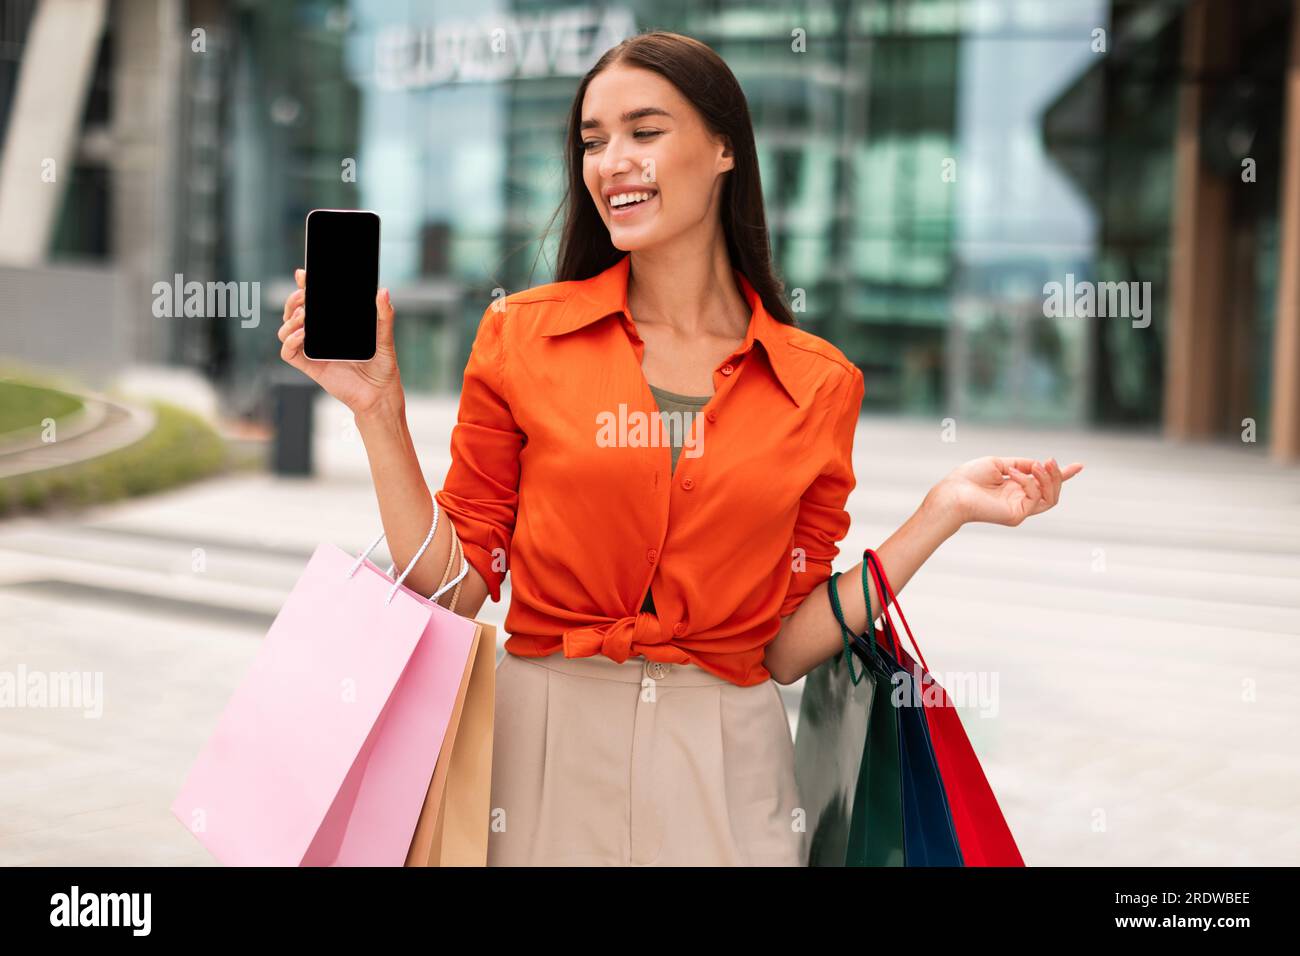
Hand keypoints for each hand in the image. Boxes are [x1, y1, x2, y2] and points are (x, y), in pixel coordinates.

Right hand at [277, 268, 402, 417]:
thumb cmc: (382, 366)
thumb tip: (383, 292)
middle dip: (293, 300)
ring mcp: (313, 351)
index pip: (313, 302)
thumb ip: (384, 315)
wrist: (380, 394)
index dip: (304, 287)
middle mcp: (320, 336)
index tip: (303, 274)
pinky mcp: (310, 367)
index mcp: (333, 325)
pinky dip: (290, 341)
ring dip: (289, 319)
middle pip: (293, 313)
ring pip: (286, 330)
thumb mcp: (385, 337)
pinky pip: (289, 353)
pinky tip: (302, 335)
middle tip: (303, 295)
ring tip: (304, 315)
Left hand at [940, 456, 1083, 526]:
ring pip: (1051, 497)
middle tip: (1050, 461)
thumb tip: (1039, 463)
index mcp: (1016, 489)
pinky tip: (1013, 475)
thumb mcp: (999, 464)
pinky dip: (1028, 482)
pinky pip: (1034, 497)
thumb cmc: (969, 477)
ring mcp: (1020, 510)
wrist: (953, 491)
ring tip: (1040, 465)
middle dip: (1057, 475)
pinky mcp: (1017, 516)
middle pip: (1053, 492)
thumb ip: (1021, 464)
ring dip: (1049, 479)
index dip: (1062, 475)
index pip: (1044, 484)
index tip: (1079, 465)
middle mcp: (1020, 501)